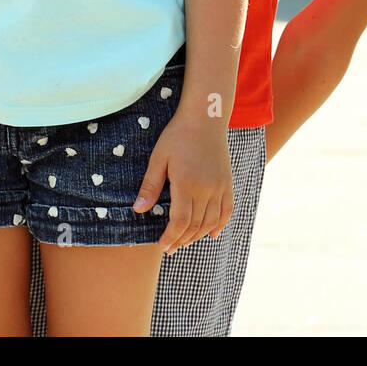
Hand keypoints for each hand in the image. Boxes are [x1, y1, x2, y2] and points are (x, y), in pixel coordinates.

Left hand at [132, 111, 233, 253]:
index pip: (179, 222)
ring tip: (185, 241)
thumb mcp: (158, 158)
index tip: (162, 245)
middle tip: (170, 247)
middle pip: (195, 225)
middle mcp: (206, 190)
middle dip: (181, 240)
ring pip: (210, 222)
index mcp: (186, 184)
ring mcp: (219, 187)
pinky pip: (227, 210)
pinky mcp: (227, 183)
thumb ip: (150, 186)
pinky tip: (212, 234)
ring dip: (198, 235)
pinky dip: (220, 225)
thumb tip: (138, 210)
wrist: (205, 117)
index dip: (171, 237)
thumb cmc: (177, 135)